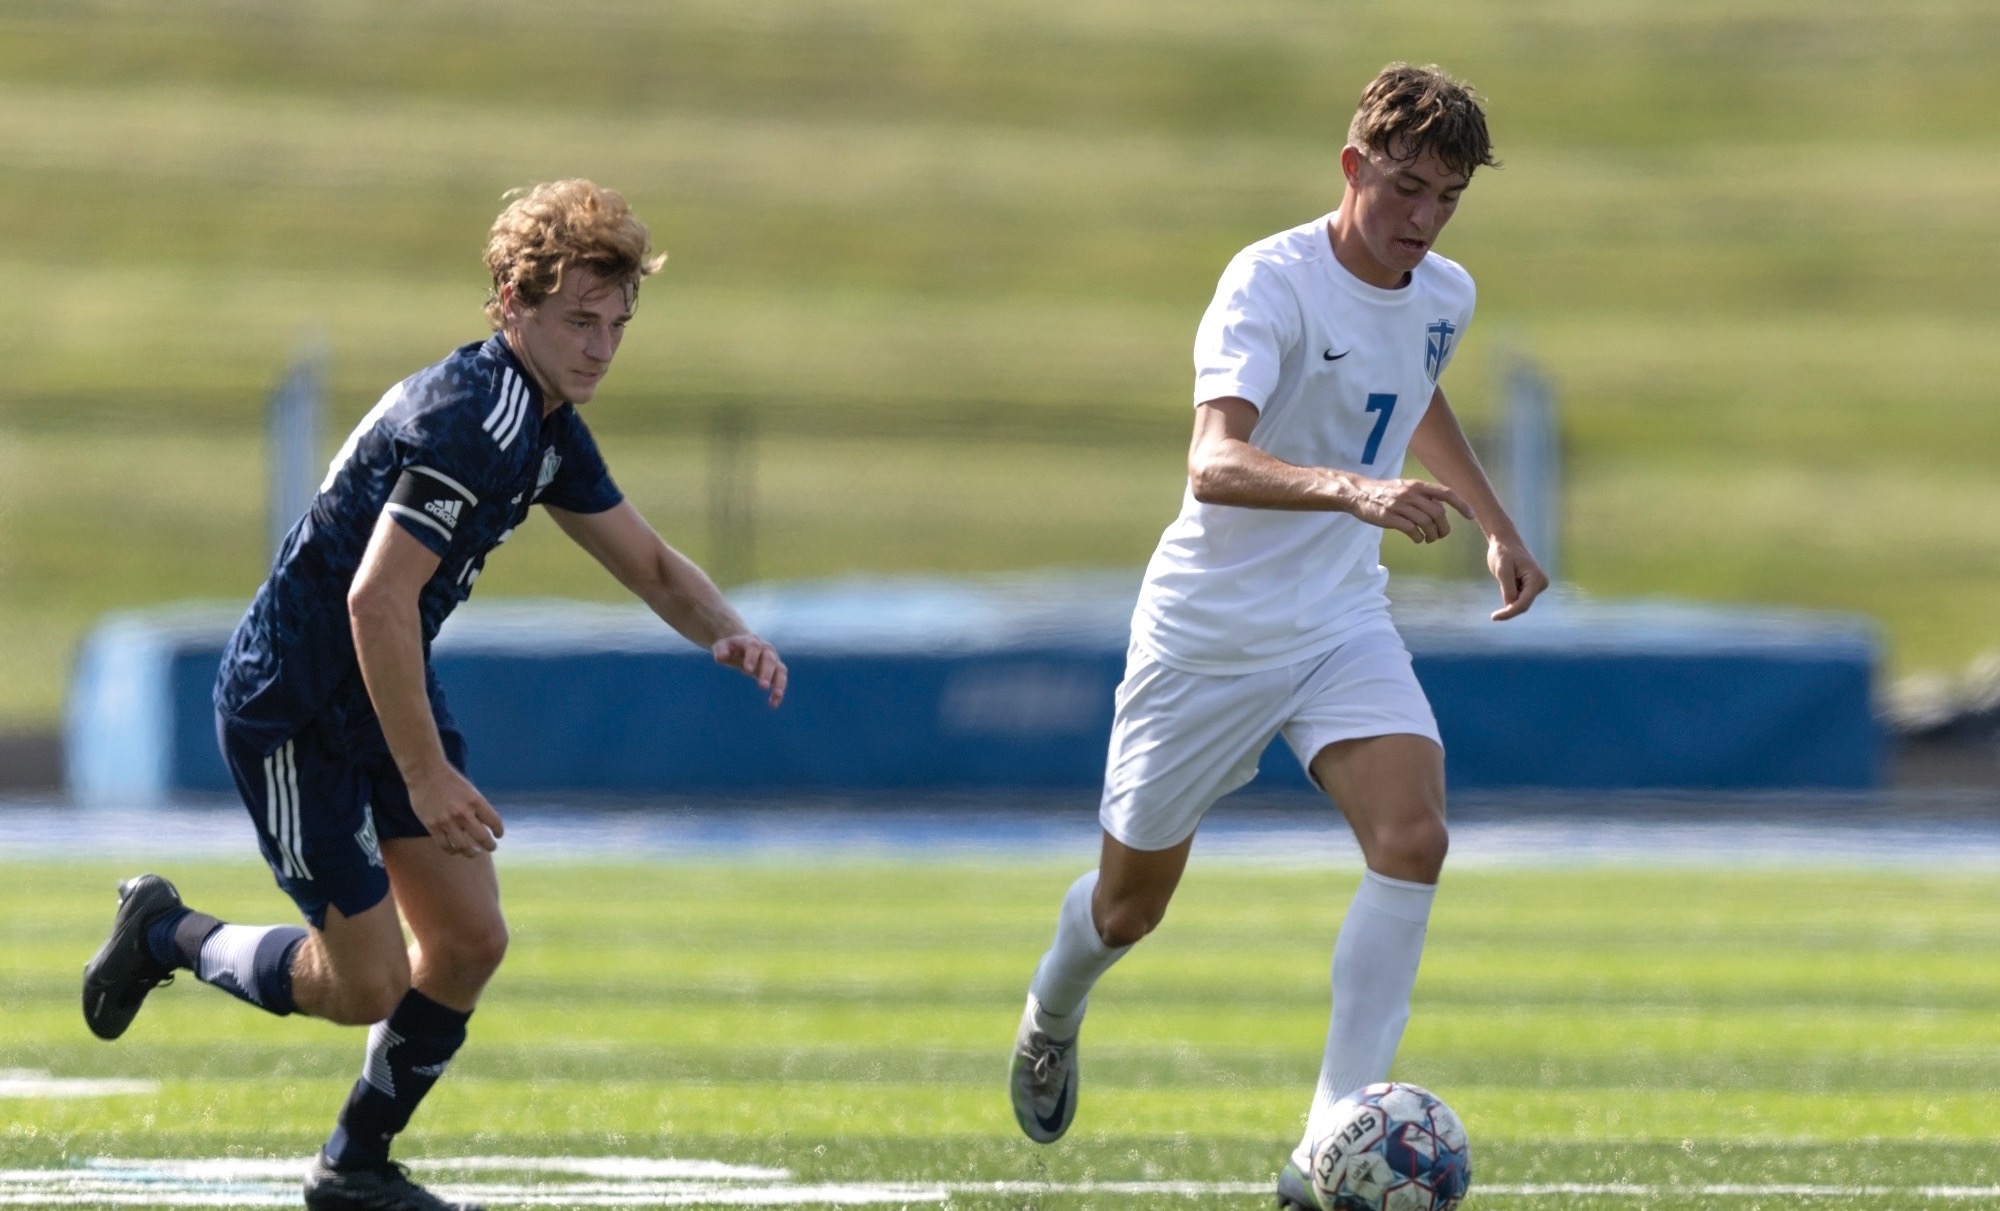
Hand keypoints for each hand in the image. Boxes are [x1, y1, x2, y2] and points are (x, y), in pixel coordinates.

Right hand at [407, 765, 504, 856]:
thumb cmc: (449, 780)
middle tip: (491, 848)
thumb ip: (477, 807)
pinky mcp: (432, 826)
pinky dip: (452, 850)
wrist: (426, 773)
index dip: (499, 831)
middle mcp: (463, 813)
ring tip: (473, 852)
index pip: (494, 822)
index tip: (498, 835)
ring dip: (471, 852)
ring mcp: (447, 821)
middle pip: (482, 838)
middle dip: (489, 846)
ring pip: (463, 847)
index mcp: (476, 801)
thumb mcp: (470, 791)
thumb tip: (484, 825)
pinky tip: (455, 849)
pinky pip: (445, 845)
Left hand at [713, 633, 787, 706]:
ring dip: (779, 683)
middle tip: (762, 687)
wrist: (741, 645)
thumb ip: (721, 650)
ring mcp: (773, 659)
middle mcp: (766, 649)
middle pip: (770, 659)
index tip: (747, 670)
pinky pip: (780, 680)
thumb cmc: (730, 647)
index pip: (754, 647)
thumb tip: (721, 657)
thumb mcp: (722, 646)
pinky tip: (773, 703)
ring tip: (776, 696)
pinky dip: (778, 691)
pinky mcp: (776, 670)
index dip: (752, 657)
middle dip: (767, 672)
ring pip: (780, 670)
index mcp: (751, 641)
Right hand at [1343, 476, 1472, 543]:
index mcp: (1417, 486)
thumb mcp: (1405, 488)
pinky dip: (1418, 537)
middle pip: (1438, 513)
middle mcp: (1411, 494)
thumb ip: (1423, 497)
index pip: (1445, 493)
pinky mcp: (1390, 518)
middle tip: (1440, 535)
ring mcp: (1400, 506)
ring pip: (1426, 523)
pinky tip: (1417, 539)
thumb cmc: (1385, 493)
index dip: (1461, 504)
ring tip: (1428, 539)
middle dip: (1443, 527)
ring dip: (1431, 535)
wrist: (1359, 494)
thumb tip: (1440, 510)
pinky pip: (1411, 530)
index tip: (1470, 516)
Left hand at [1487, 537, 1548, 620]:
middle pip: (1523, 606)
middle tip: (1494, 614)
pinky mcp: (1531, 587)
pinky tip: (1507, 579)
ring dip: (1508, 597)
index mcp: (1536, 579)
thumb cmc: (1502, 552)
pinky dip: (1509, 595)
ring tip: (1504, 577)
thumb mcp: (1502, 570)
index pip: (1523, 604)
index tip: (1494, 618)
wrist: (1505, 541)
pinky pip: (1519, 598)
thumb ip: (1508, 588)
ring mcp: (1537, 586)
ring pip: (1520, 603)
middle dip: (1508, 609)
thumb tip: (1510, 606)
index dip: (1509, 613)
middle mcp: (1541, 583)